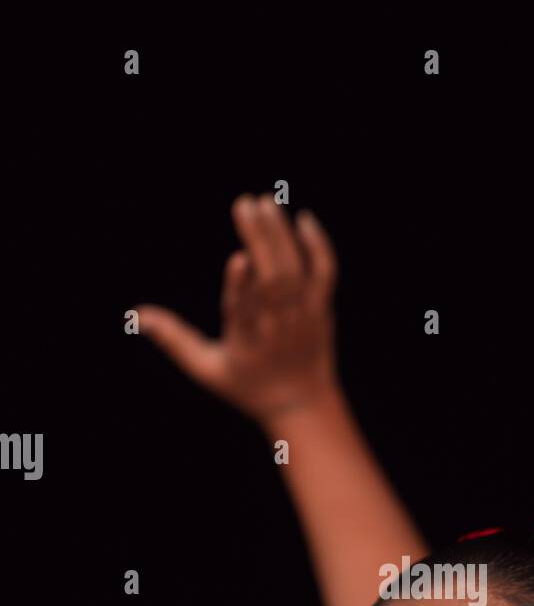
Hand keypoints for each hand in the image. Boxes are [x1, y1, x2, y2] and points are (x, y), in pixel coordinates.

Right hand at [137, 194, 340, 422]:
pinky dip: (318, 246)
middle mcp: (277, 329)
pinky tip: (304, 218)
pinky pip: (325, 273)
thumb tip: (136, 315)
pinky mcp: (322, 310)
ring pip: (296, 272)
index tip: (238, 259)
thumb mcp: (206, 368)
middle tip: (243, 204)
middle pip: (272, 282)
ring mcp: (303, 318)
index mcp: (246, 343)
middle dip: (260, 240)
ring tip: (263, 202)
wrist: (302, 404)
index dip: (241, 286)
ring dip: (280, 234)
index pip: (244, 312)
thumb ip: (173, 339)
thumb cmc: (247, 385)